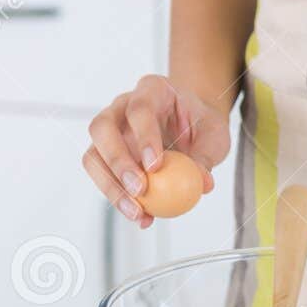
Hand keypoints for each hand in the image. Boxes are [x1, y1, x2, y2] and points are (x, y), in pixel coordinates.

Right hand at [82, 74, 230, 228]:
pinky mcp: (104, 155)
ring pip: (93, 155)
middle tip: (140, 189)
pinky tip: (141, 216)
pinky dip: (117, 199)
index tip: (155, 166)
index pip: (139, 107)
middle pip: (103, 127)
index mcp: (152, 89)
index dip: (144, 136)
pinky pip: (101, 178)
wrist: (192, 126)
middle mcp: (122, 106)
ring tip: (137, 212)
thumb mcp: (214, 134)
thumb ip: (207, 156)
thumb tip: (202, 183)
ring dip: (111, 187)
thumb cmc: (202, 124)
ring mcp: (109, 131)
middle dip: (117, 161)